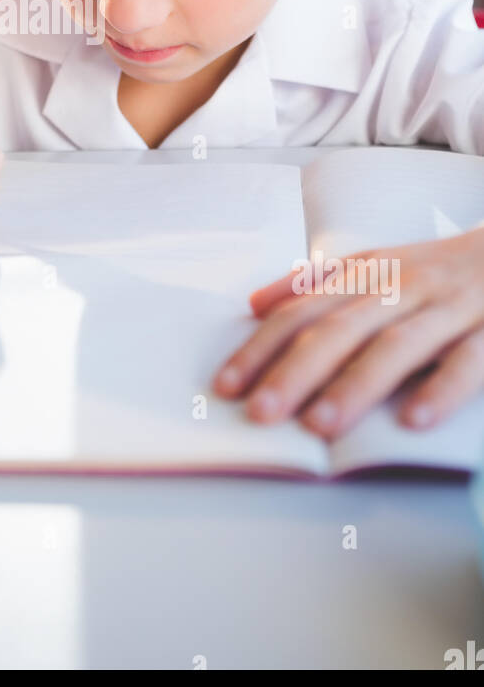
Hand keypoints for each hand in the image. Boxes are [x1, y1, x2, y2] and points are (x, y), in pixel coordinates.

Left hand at [211, 227, 483, 437]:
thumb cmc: (439, 267)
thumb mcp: (377, 262)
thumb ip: (316, 283)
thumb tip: (256, 303)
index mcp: (369, 274)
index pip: (303, 311)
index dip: (262, 347)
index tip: (227, 385)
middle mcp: (403, 287)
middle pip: (340, 329)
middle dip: (295, 372)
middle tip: (260, 413)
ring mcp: (449, 309)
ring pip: (396, 346)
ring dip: (355, 384)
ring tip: (319, 425)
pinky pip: (467, 362)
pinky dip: (441, 390)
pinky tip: (412, 420)